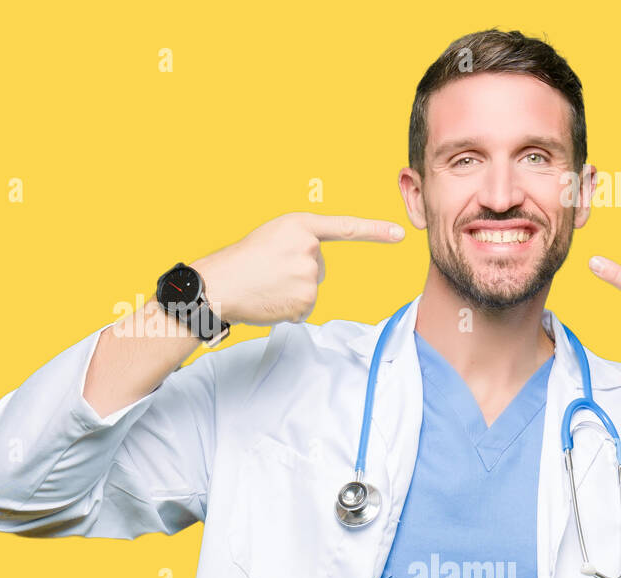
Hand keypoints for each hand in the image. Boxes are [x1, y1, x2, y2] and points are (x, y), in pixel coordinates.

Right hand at [191, 212, 406, 325]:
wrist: (219, 285)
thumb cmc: (241, 261)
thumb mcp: (272, 237)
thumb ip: (300, 243)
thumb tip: (315, 270)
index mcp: (300, 225)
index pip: (346, 228)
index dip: (375, 230)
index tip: (400, 233)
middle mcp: (310, 247)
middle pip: (320, 267)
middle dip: (299, 274)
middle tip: (268, 272)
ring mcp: (309, 275)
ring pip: (312, 289)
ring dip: (292, 293)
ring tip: (266, 286)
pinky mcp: (306, 299)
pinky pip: (304, 308)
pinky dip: (288, 309)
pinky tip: (269, 301)